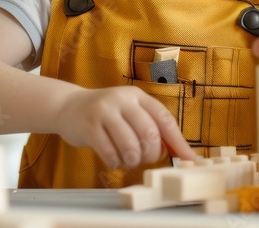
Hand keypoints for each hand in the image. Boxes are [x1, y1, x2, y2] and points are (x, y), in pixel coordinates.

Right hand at [56, 86, 195, 168]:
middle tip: (145, 159)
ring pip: (130, 145)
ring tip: (128, 160)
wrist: (69, 106)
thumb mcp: (131, 113)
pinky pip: (109, 153)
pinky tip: (114, 160)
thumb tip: (180, 152)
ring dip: (133, 160)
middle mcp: (122, 100)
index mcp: (138, 96)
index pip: (164, 118)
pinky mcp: (88, 126)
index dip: (178, 142)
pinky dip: (115, 163)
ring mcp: (104, 111)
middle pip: (149, 133)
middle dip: (151, 154)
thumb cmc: (107, 115)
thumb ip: (153, 127)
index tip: (189, 159)